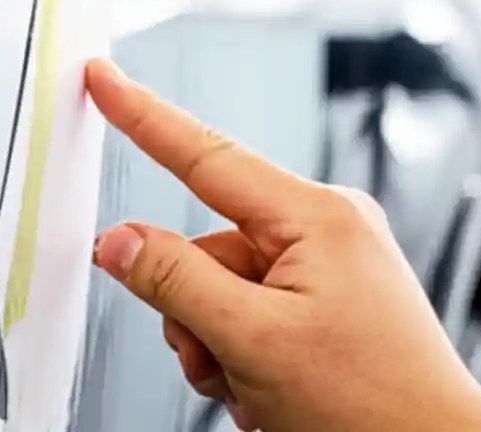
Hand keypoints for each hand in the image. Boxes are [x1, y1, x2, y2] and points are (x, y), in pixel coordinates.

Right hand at [85, 60, 480, 431]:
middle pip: (204, 248)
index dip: (142, 114)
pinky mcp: (324, 300)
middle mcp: (324, 229)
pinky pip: (247, 311)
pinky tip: (266, 390)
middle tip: (222, 362)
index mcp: (316, 217)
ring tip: (255, 387)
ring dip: (215, 344)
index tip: (103, 80)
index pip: (205, 154)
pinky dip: (239, 353)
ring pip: (218, 289)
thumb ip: (175, 282)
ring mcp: (326, 267)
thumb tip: (118, 242)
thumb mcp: (254, 341)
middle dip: (194, 312)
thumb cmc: (377, 404)